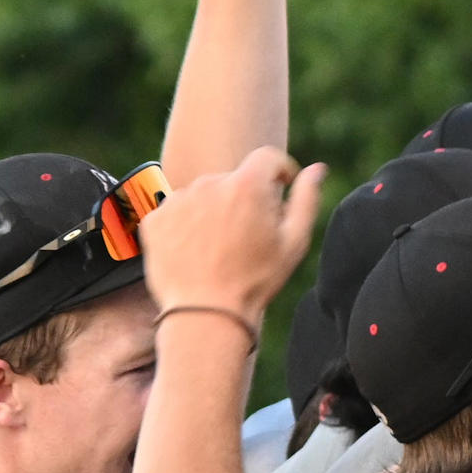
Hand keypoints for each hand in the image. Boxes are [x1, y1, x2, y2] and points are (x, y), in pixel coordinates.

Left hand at [148, 145, 328, 316]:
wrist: (205, 314)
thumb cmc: (255, 281)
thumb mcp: (293, 242)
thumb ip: (307, 199)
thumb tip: (316, 170)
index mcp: (247, 184)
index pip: (267, 157)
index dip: (280, 171)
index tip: (282, 187)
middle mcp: (209, 183)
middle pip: (234, 179)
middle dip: (244, 199)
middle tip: (247, 237)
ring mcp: (178, 200)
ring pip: (203, 195)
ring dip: (213, 211)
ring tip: (218, 249)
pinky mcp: (155, 219)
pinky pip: (176, 213)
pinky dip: (186, 227)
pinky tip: (196, 253)